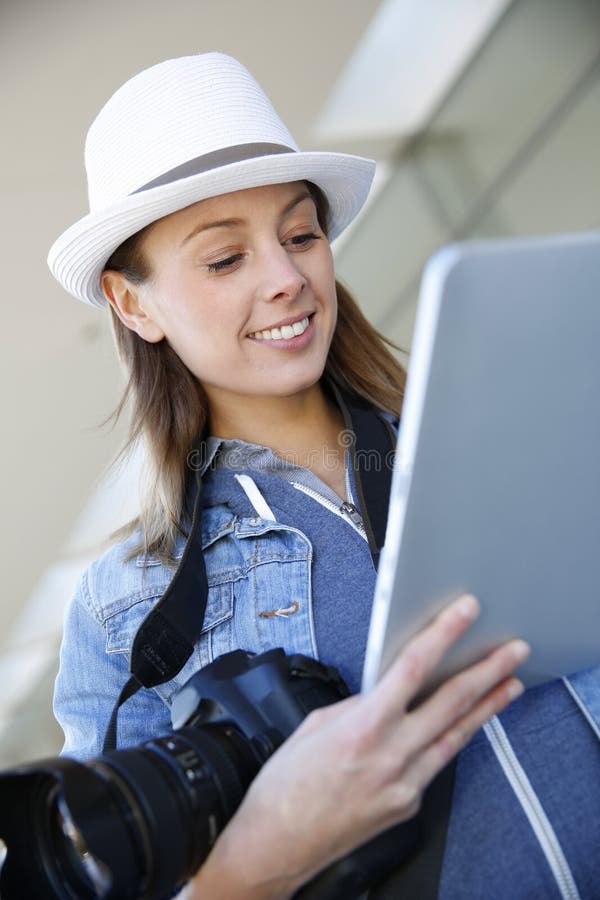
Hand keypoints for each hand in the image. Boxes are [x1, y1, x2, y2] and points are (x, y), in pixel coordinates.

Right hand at [186, 594, 528, 899]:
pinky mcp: (407, 806)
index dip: (443, 634)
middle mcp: (392, 755)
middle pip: (451, 703)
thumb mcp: (316, 726)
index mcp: (364, 727)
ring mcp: (405, 785)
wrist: (277, 844)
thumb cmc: (286, 787)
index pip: (413, 667)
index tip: (464, 613)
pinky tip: (459, 726)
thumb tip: (384, 694)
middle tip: (512, 651)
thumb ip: (358, 706)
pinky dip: (448, 741)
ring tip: (509, 685)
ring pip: (456, 736)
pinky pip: (434, 765)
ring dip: (486, 708)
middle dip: (487, 671)